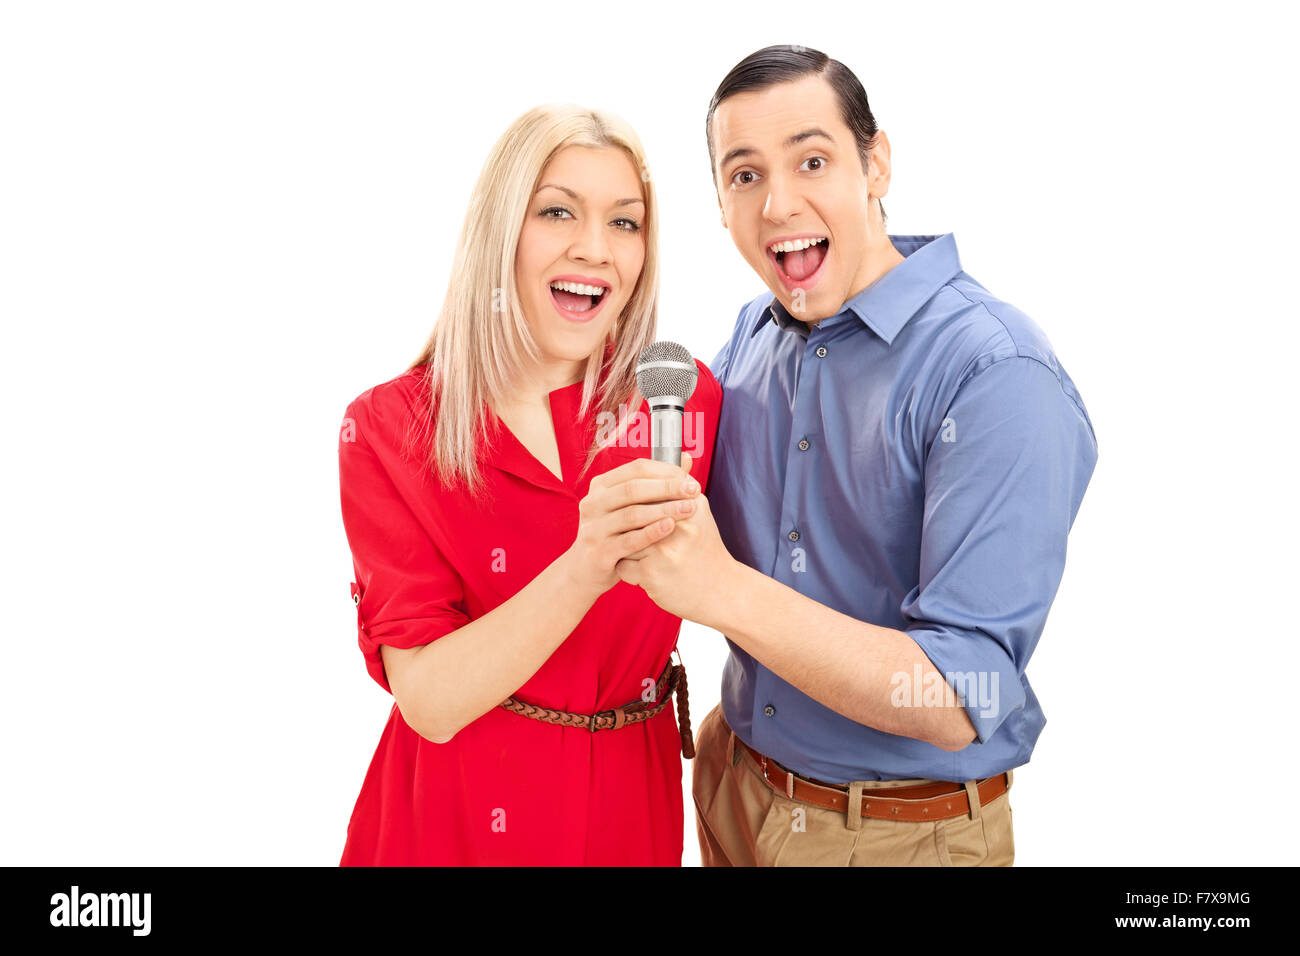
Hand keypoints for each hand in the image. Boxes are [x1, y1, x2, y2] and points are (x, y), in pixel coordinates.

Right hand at [561, 454, 699, 598]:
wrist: (586, 570)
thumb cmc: (615, 534)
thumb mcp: (630, 506)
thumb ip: (656, 484)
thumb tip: (686, 459)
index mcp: (601, 486)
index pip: (636, 469)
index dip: (665, 471)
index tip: (689, 478)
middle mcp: (593, 503)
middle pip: (633, 489)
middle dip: (667, 488)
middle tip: (693, 490)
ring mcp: (593, 528)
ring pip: (632, 514)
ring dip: (664, 509)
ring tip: (689, 509)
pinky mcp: (598, 552)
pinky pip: (629, 540)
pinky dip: (651, 532)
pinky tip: (670, 527)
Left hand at [614, 468, 737, 624]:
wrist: (722, 592)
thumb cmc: (705, 550)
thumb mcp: (701, 513)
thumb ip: (684, 486)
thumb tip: (682, 455)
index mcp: (688, 506)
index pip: (649, 489)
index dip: (635, 498)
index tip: (634, 507)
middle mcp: (676, 526)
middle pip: (632, 513)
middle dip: (626, 522)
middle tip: (625, 527)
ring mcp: (663, 551)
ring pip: (623, 539)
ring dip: (625, 547)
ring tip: (637, 552)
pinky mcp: (651, 574)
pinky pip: (622, 566)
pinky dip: (628, 570)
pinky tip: (643, 573)